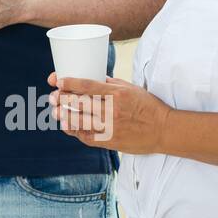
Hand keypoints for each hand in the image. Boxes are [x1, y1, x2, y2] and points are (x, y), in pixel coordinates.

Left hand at [47, 72, 171, 154]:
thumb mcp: (130, 88)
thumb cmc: (148, 106)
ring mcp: (110, 127)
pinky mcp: (110, 141)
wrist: (164, 130)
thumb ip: (109, 83)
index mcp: (117, 94)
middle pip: (79, 103)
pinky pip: (86, 136)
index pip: (87, 86)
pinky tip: (67, 125)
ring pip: (79, 120)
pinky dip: (74, 131)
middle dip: (62, 99)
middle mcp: (112, 110)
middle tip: (53, 96)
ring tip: (56, 111)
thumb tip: (90, 76)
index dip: (69, 83)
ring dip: (64, 115)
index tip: (58, 81)